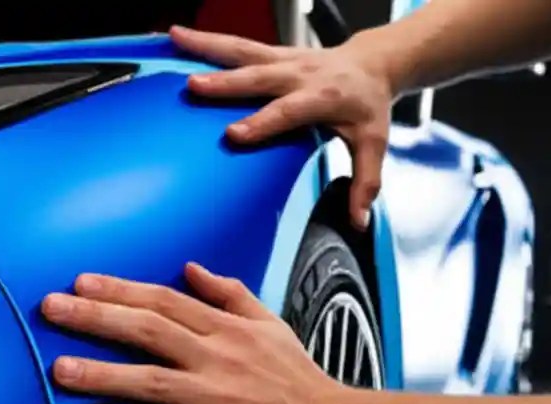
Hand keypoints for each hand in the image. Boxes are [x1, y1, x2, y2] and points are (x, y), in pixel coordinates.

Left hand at [41, 263, 359, 403]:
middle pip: (149, 330)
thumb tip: (193, 269)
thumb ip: (231, 296)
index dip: (121, 290)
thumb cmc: (305, 387)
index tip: (83, 284)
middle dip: (97, 317)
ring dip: (102, 376)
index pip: (165, 301)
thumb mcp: (273, 327)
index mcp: (229, 332)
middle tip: (55, 309)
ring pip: (151, 382)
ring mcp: (218, 403)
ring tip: (62, 372)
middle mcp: (219, 361)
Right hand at [170, 25, 394, 230]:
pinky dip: (208, 39)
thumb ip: (365, 183)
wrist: (373, 64)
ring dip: (207, 45)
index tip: (233, 135)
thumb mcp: (374, 144)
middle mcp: (300, 74)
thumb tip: (358, 222)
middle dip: (226, 82)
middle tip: (194, 86)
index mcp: (323, 98)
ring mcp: (284, 59)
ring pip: (242, 50)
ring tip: (177, 38)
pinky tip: (180, 35)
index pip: (287, 112)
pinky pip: (237, 44)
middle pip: (258, 77)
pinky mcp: (272, 52)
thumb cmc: (368, 106)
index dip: (261, 122)